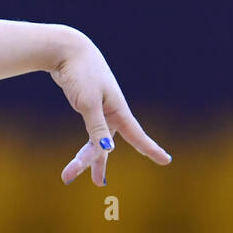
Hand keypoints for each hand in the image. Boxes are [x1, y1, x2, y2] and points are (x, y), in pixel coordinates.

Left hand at [49, 33, 171, 185]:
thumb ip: (96, 126)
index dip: (150, 149)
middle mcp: (111, 111)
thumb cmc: (79, 73)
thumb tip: (106, 150)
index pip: (136, 134)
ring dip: (90, 159)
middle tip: (94, 182)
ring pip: (96, 141)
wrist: (66, 50)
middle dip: (95, 163)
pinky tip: (91, 150)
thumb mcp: (87, 101)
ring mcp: (100, 109)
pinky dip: (90, 144)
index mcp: (117, 109)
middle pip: (105, 144)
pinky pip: (91, 131)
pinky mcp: (87, 105)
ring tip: (96, 180)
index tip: (166, 161)